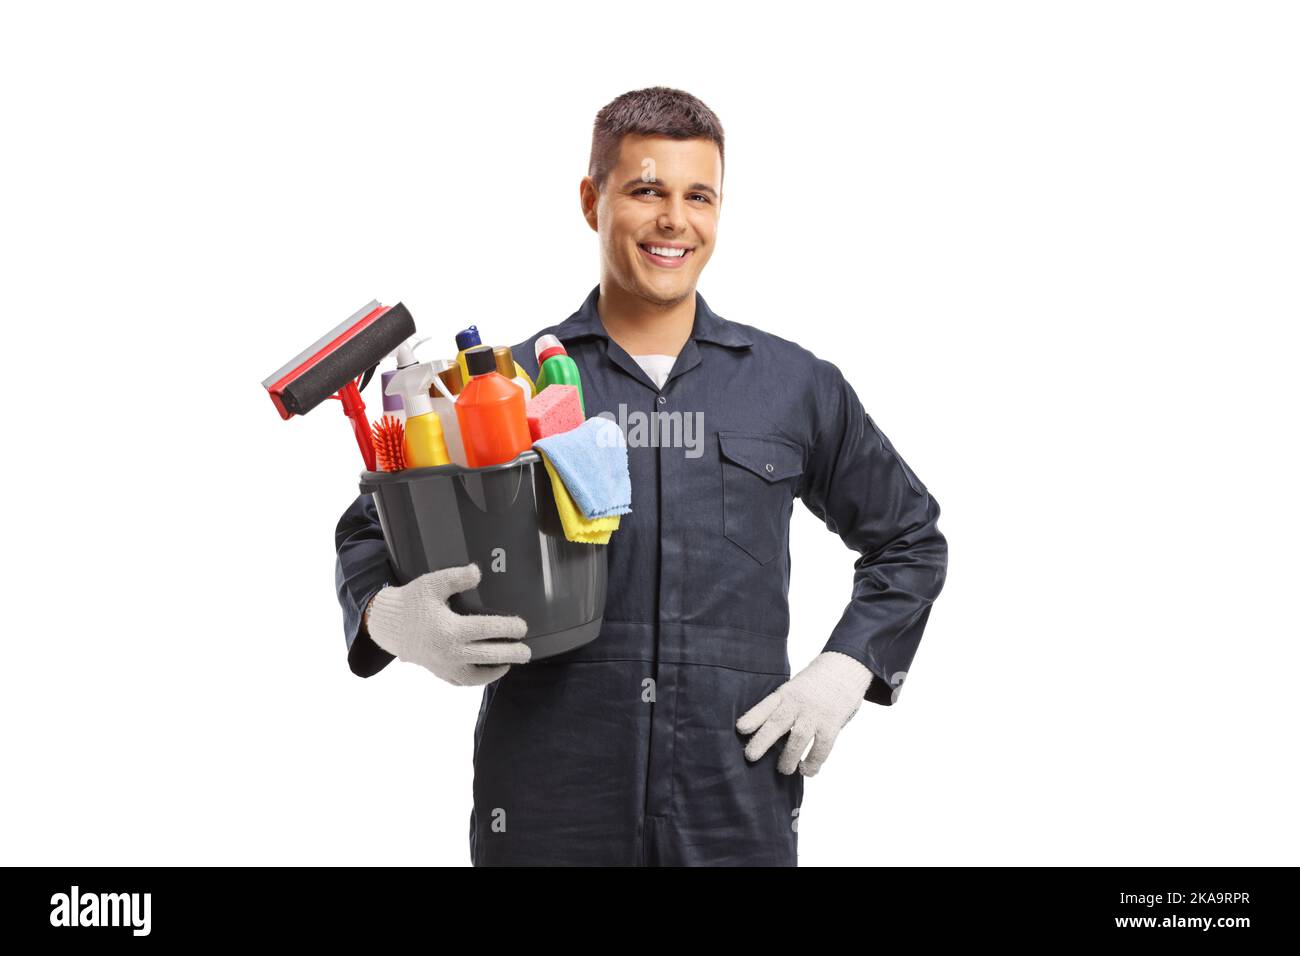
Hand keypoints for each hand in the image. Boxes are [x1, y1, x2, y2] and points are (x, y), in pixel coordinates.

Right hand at [364, 563, 529, 685]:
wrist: (388, 625)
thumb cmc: (411, 602)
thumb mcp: (431, 584)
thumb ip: (455, 577)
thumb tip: (477, 572)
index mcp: (450, 629)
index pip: (487, 630)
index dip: (508, 628)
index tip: (522, 627)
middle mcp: (449, 652)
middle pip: (488, 656)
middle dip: (512, 654)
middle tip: (527, 651)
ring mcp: (444, 666)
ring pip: (476, 676)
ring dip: (496, 671)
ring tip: (510, 663)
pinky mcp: (438, 672)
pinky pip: (461, 682)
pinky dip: (477, 679)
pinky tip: (488, 672)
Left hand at [736, 651, 872, 775]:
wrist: (844, 669)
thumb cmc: (814, 684)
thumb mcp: (794, 688)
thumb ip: (784, 708)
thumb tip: (770, 739)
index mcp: (786, 693)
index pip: (766, 705)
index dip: (753, 717)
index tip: (741, 729)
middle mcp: (798, 703)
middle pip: (778, 722)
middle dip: (763, 740)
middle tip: (750, 756)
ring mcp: (815, 714)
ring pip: (798, 738)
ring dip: (789, 757)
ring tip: (783, 770)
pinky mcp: (832, 724)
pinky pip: (821, 747)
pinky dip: (813, 762)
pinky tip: (807, 770)